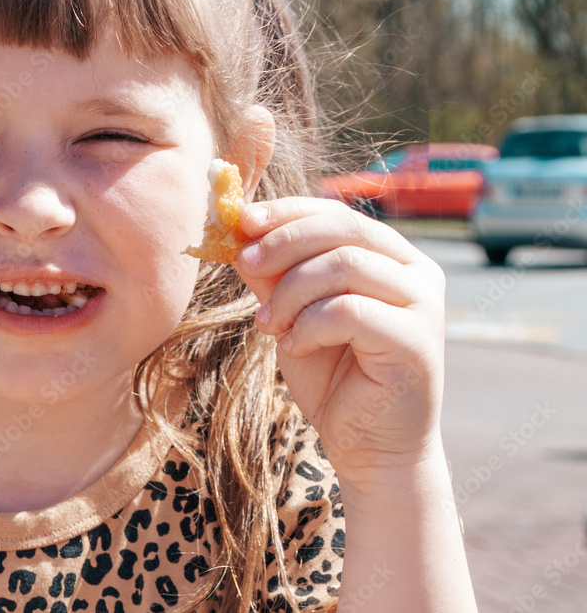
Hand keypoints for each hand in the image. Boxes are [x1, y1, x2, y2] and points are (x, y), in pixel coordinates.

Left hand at [233, 197, 446, 485]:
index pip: (337, 213)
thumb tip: (236, 227)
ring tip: (267, 326)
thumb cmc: (333, 378)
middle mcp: (417, 272)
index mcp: (391, 257)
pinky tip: (293, 347)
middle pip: (344, 229)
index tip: (242, 220)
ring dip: (291, 292)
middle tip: (244, 263)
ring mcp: (423, 305)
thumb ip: (273, 274)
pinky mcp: (417, 342)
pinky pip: (350, 311)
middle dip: (284, 242)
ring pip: (344, 266)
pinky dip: (308, 325)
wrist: (369, 447)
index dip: (288, 211)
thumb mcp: (292, 314)